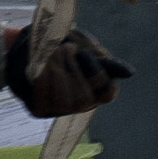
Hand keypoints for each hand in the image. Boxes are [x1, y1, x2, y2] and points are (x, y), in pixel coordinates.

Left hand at [5, 27, 133, 117]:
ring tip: (53, 53)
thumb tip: (129, 74)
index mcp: (98, 90)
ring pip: (64, 100)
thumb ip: (103, 59)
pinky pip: (43, 99)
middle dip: (74, 69)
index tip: (82, 53)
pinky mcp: (40, 110)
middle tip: (66, 48)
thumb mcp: (86, 47)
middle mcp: (82, 105)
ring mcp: (60, 111)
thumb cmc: (64, 47)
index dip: (96, 74)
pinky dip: (41, 79)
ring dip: (58, 72)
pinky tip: (40, 65)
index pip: (107, 93)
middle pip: (84, 97)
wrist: (28, 49)